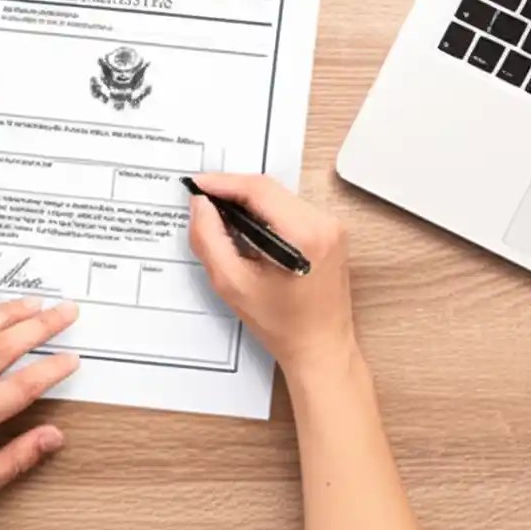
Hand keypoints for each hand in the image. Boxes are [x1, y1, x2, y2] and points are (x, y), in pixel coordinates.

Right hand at [187, 174, 355, 378]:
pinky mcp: (332, 234)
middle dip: (234, 191)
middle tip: (203, 201)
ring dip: (250, 202)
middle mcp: (324, 224)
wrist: (321, 347)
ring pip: (281, 198)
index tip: (198, 184)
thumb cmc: (282, 325)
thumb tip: (200, 206)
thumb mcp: (233, 284)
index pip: (258, 190)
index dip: (223, 182)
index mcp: (304, 234)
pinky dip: (268, 214)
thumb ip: (210, 239)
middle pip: (270, 190)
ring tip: (222, 217)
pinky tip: (248, 229)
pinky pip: (293, 211)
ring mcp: (332, 227)